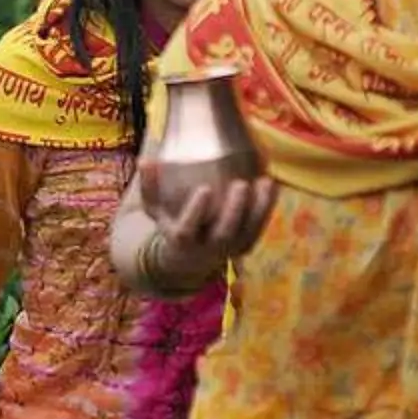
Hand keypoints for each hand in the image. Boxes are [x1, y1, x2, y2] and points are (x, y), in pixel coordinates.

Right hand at [135, 162, 277, 281]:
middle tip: (240, 184)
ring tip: (265, 181)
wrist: (189, 257)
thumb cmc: (170, 222)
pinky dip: (267, 207)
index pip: (187, 231)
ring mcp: (229, 249)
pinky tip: (272, 185)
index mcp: (182, 241)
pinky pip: (259, 228)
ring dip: (259, 208)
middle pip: (224, 234)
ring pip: (247, 233)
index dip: (196, 211)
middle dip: (234, 210)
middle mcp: (207, 249)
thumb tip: (145, 160)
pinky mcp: (245, 245)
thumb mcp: (154, 209)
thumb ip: (149, 186)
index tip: (204, 188)